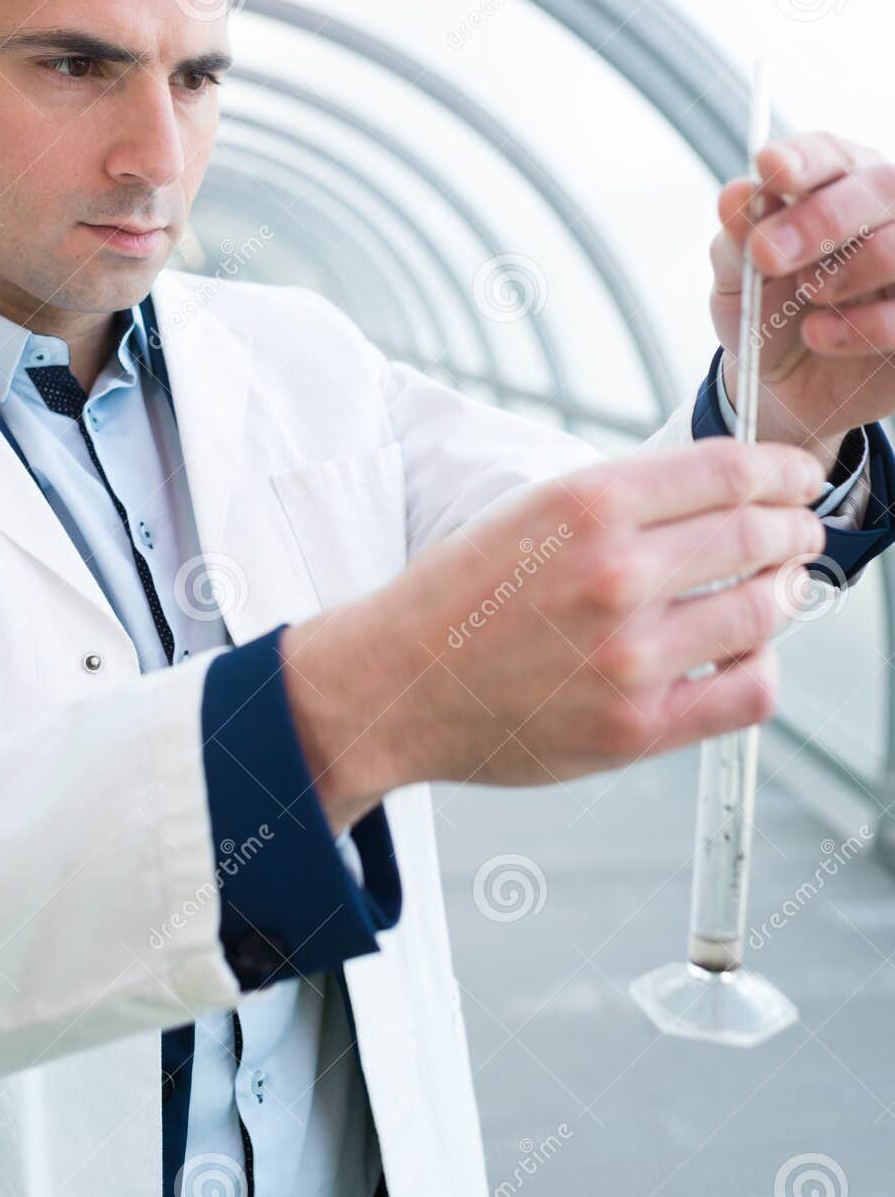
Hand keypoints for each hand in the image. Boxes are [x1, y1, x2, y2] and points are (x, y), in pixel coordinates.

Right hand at [280, 438, 825, 831]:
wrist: (395, 686)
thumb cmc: (455, 601)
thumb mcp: (531, 512)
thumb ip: (625, 501)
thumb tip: (724, 494)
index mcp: (587, 505)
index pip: (729, 470)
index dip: (782, 470)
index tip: (797, 477)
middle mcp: (614, 574)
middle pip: (755, 534)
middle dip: (793, 528)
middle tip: (800, 531)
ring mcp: (630, 656)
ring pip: (762, 612)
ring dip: (785, 593)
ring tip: (780, 589)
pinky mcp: (636, 726)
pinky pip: (747, 692)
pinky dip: (763, 667)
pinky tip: (746, 655)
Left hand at [711, 130, 894, 468]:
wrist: (780, 385)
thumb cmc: (764, 313)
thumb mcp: (736, 279)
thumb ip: (736, 240)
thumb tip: (735, 195)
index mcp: (832, 187)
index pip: (829, 155)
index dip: (804, 158)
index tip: (770, 168)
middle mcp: (880, 216)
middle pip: (880, 188)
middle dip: (822, 218)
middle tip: (766, 253)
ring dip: (846, 270)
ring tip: (806, 294)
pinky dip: (859, 327)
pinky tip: (817, 336)